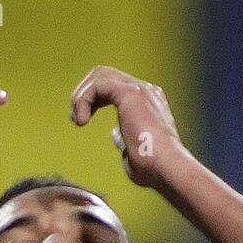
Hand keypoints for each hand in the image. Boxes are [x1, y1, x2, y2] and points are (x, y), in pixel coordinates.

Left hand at [70, 66, 183, 189]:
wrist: (166, 168)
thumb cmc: (152, 168)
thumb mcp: (132, 151)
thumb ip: (123, 139)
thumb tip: (114, 134)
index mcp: (146, 102)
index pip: (112, 85)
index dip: (92, 99)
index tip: (81, 121)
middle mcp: (145, 90)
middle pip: (104, 74)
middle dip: (83, 93)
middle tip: (76, 119)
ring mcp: (139, 89)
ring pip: (100, 74)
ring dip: (81, 96)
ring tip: (78, 120)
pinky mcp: (131, 93)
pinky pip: (98, 84)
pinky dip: (84, 100)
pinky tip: (82, 121)